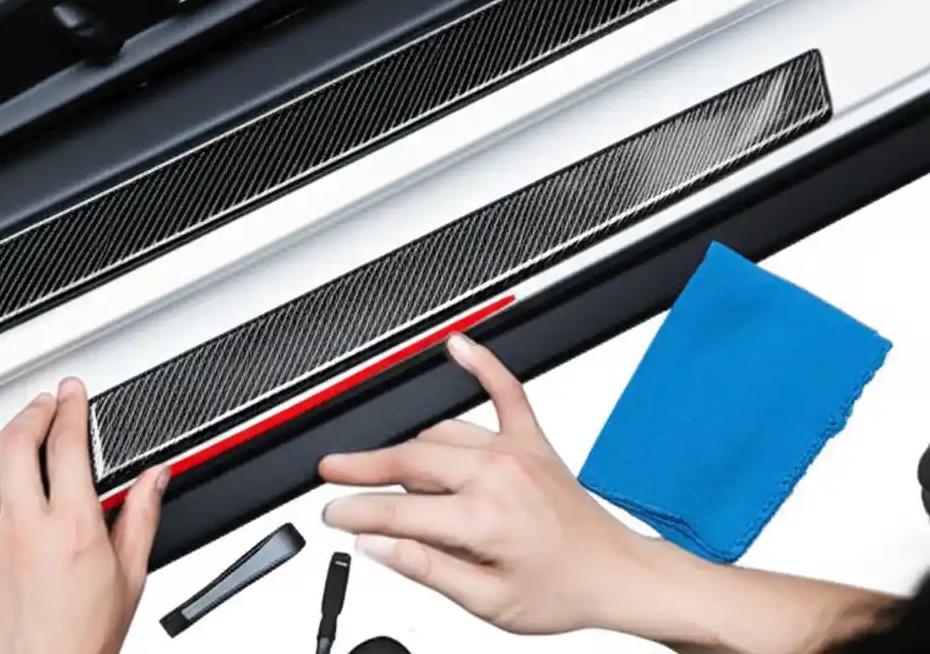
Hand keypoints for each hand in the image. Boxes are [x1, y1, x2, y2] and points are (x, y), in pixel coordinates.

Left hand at [0, 378, 169, 653]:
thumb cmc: (80, 642)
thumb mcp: (130, 577)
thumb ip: (142, 518)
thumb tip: (156, 479)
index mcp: (72, 526)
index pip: (67, 443)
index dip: (69, 407)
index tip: (71, 395)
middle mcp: (23, 527)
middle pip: (16, 441)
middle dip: (32, 414)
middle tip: (42, 409)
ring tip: (5, 446)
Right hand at [319, 333, 653, 634]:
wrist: (616, 576)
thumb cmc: (560, 592)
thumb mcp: (486, 602)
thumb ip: (425, 567)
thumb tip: (374, 544)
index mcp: (484, 518)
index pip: (398, 510)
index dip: (356, 511)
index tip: (331, 513)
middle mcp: (498, 474)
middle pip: (410, 459)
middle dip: (363, 468)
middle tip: (330, 472)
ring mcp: (515, 451)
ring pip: (440, 434)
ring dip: (409, 451)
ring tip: (387, 473)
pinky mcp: (532, 440)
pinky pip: (506, 391)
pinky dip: (482, 364)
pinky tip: (458, 345)